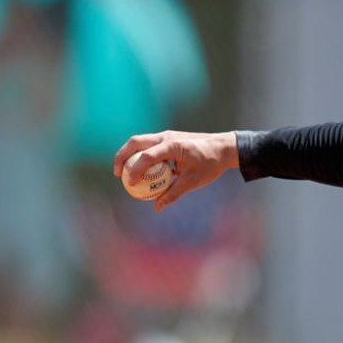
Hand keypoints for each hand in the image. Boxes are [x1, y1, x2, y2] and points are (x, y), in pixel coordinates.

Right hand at [112, 131, 238, 210]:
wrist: (224, 147)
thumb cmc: (210, 164)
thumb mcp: (192, 181)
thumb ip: (173, 193)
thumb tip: (157, 207)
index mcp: (173, 146)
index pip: (147, 157)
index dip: (135, 170)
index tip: (130, 184)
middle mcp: (167, 137)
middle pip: (136, 142)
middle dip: (122, 156)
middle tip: (117, 174)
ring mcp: (167, 135)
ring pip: (140, 141)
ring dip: (129, 154)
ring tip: (124, 172)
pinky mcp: (169, 137)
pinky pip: (150, 145)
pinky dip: (141, 155)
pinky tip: (141, 170)